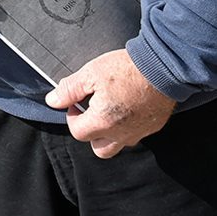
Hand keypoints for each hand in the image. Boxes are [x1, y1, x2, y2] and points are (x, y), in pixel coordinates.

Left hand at [46, 49, 175, 157]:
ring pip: (118, 145)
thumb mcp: (90, 73)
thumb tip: (53, 101)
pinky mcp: (154, 127)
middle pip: (99, 148)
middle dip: (90, 133)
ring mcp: (140, 132)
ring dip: (109, 134)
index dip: (72, 117)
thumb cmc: (126, 69)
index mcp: (103, 122)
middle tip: (91, 112)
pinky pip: (136, 135)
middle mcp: (122, 133)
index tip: (76, 103)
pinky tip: (126, 109)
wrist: (163, 67)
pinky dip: (127, 128)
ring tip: (108, 112)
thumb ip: (69, 90)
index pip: (78, 133)